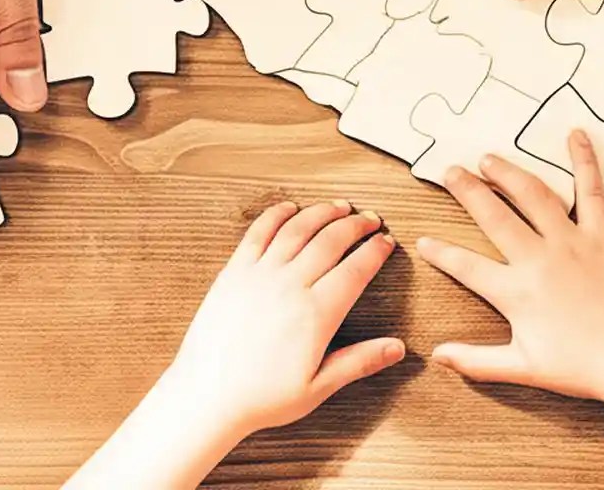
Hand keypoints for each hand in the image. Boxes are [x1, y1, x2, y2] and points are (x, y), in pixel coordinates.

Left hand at [164, 200, 404, 434]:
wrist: (207, 395)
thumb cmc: (260, 397)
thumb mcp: (317, 387)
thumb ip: (358, 362)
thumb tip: (397, 348)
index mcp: (316, 314)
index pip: (356, 269)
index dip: (375, 251)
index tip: (386, 242)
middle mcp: (290, 286)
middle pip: (332, 240)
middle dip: (357, 225)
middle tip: (371, 219)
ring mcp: (260, 275)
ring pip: (298, 229)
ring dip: (323, 212)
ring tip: (340, 206)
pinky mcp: (234, 272)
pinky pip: (259, 232)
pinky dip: (277, 215)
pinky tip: (290, 208)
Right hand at [417, 130, 603, 401]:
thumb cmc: (584, 368)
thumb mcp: (523, 368)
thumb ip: (477, 361)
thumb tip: (438, 356)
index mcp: (516, 292)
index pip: (465, 266)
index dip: (440, 252)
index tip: (423, 240)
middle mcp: (539, 259)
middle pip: (493, 216)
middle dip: (467, 191)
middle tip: (450, 171)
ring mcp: (572, 242)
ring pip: (533, 195)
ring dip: (507, 172)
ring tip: (488, 158)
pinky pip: (592, 190)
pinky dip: (584, 160)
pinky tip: (576, 135)